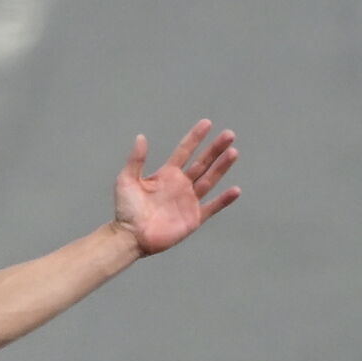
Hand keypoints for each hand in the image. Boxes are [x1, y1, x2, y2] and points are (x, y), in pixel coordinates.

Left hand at [113, 121, 239, 255]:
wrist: (130, 236)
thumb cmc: (126, 209)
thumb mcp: (127, 181)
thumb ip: (136, 160)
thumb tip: (141, 137)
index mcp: (167, 174)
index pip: (185, 151)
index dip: (195, 138)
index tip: (207, 123)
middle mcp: (181, 185)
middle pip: (202, 163)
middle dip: (215, 149)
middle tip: (229, 135)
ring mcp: (189, 201)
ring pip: (210, 180)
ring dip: (222, 167)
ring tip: (233, 152)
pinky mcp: (194, 218)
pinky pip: (212, 207)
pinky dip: (224, 200)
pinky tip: (235, 190)